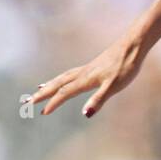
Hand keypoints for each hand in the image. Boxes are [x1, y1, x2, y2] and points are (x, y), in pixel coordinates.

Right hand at [31, 31, 145, 117]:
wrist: (133, 45)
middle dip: (42, 93)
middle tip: (27, 101)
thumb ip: (99, 100)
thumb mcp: (114, 87)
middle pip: (58, 84)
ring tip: (39, 89)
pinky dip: (62, 78)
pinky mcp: (93, 66)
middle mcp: (83, 73)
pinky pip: (71, 73)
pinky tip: (65, 79)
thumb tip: (84, 115)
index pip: (64, 93)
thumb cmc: (126, 66)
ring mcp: (87, 68)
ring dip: (50, 84)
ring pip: (63, 77)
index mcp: (85, 80)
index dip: (53, 103)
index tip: (42, 113)